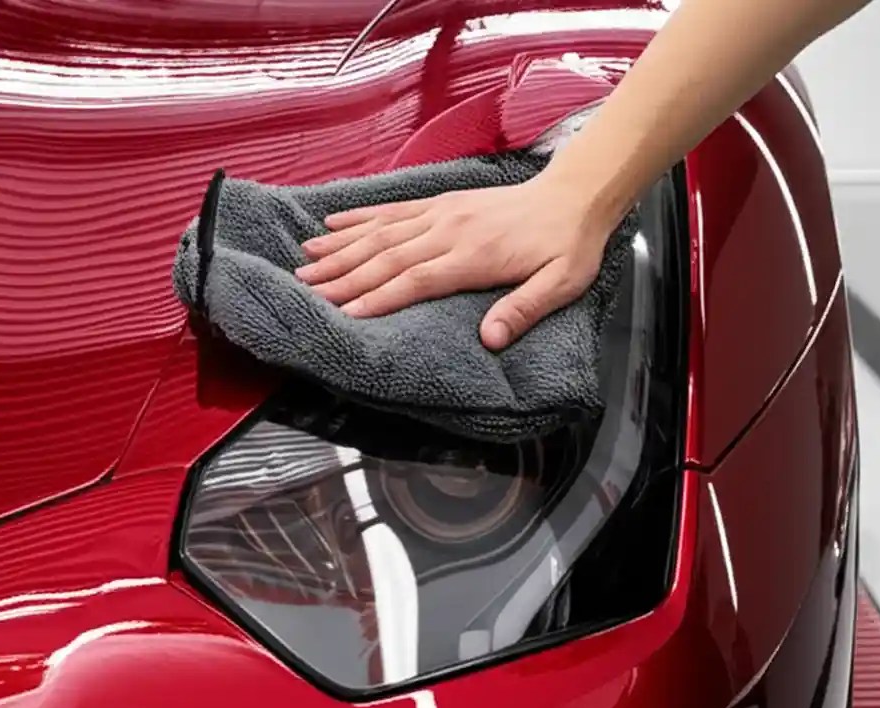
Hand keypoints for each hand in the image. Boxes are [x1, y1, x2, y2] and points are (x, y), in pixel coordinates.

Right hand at [294, 174, 623, 350]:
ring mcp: (443, 213)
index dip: (378, 297)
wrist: (575, 196)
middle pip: (387, 256)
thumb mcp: (561, 284)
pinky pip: (394, 210)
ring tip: (305, 262)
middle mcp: (450, 231)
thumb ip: (524, 310)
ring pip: (382, 232)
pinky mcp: (443, 203)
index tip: (342, 312)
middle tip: (305, 290)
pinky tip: (333, 226)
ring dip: (342, 248)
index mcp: (475, 256)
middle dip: (344, 275)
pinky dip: (361, 218)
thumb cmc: (569, 246)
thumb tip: (491, 339)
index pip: (416, 280)